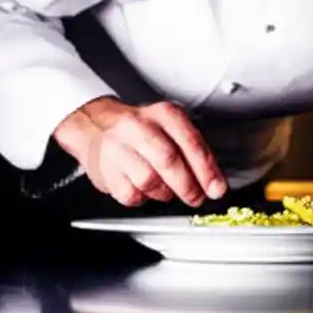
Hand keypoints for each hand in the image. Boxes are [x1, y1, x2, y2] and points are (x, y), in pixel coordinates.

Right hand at [54, 96, 226, 206]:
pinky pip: (130, 194)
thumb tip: (214, 183)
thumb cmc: (141, 129)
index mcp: (163, 114)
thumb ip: (194, 152)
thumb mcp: (170, 127)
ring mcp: (118, 148)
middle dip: (187, 186)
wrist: (95, 126)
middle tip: (195, 197)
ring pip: (149, 180)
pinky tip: (144, 188)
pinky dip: (142, 198)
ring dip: (164, 193)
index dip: (206, 170)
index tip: (216, 189)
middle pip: (168, 161)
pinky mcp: (105, 170)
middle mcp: (138, 127)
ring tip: (166, 190)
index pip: (190, 142)